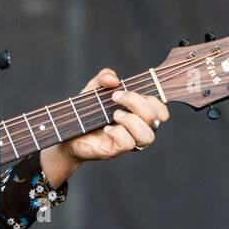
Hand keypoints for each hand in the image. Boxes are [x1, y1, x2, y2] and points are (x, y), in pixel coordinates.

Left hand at [39, 69, 169, 185]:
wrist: (68, 131)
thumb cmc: (86, 111)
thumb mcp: (94, 89)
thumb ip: (103, 77)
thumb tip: (113, 79)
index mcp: (138, 113)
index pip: (160, 110)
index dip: (154, 101)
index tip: (129, 91)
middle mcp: (137, 128)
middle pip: (155, 117)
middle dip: (136, 102)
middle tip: (115, 97)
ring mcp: (128, 141)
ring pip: (148, 136)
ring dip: (132, 121)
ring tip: (114, 115)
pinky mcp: (116, 150)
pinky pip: (128, 143)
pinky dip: (118, 132)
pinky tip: (105, 128)